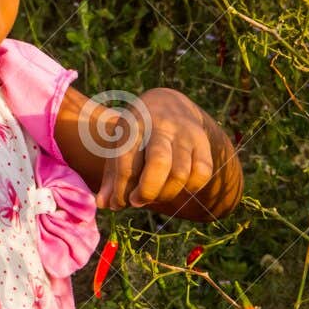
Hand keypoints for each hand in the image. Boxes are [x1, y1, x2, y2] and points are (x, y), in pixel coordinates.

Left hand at [95, 89, 240, 216]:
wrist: (168, 105)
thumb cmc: (137, 134)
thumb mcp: (119, 146)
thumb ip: (111, 176)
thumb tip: (104, 204)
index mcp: (134, 124)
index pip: (128, 163)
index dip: (121, 191)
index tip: (118, 202)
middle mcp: (162, 126)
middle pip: (159, 164)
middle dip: (147, 192)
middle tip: (137, 201)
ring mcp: (186, 134)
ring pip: (180, 174)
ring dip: (164, 194)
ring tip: (153, 196)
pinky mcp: (203, 143)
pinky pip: (201, 174)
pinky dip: (188, 189)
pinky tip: (174, 187)